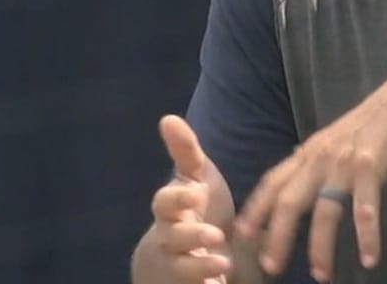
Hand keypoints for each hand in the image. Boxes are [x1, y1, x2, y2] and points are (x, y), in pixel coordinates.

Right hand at [145, 115, 234, 283]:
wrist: (183, 258)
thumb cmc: (192, 211)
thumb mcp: (195, 180)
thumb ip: (185, 152)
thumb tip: (167, 117)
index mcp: (171, 210)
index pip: (164, 202)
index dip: (178, 198)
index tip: (198, 194)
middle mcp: (168, 238)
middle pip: (171, 238)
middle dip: (191, 236)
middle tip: (215, 234)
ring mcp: (174, 266)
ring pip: (179, 269)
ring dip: (199, 267)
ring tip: (222, 263)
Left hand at [234, 77, 386, 281]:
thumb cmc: (372, 123)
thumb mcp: (333, 141)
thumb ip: (315, 162)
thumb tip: (297, 185)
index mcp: (308, 153)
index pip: (272, 182)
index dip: (255, 209)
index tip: (240, 235)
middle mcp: (320, 158)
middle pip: (289, 201)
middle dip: (277, 236)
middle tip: (270, 267)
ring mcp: (345, 162)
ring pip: (325, 210)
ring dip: (321, 246)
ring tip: (321, 274)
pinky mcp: (372, 165)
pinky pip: (365, 207)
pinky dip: (367, 235)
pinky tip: (370, 258)